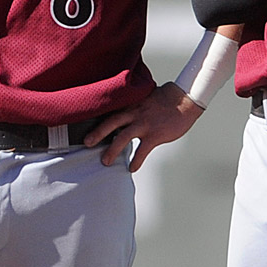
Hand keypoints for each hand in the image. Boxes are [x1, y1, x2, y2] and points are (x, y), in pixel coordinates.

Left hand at [84, 83, 204, 171]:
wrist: (185, 100)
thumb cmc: (164, 99)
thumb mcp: (143, 98)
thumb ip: (130, 106)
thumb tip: (119, 115)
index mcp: (130, 104)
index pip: (109, 110)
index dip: (95, 117)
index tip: (82, 125)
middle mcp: (134, 113)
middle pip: (110, 122)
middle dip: (97, 133)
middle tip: (86, 143)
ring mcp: (144, 124)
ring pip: (122, 137)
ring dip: (112, 150)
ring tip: (105, 161)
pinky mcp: (155, 134)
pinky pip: (142, 150)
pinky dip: (136, 160)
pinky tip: (132, 168)